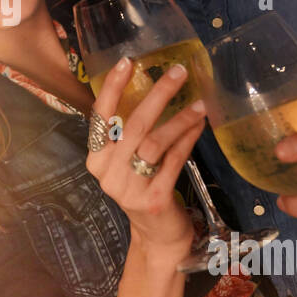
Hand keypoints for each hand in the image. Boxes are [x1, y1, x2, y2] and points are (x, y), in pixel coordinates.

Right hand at [85, 57, 207, 260]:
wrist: (157, 235)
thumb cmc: (143, 187)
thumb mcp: (128, 161)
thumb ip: (131, 133)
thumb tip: (153, 86)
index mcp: (96, 159)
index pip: (101, 116)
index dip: (112, 87)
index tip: (128, 61)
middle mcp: (107, 174)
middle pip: (132, 125)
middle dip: (158, 95)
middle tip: (178, 73)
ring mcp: (129, 189)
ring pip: (154, 143)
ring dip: (179, 119)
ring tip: (200, 103)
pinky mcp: (154, 199)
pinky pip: (173, 161)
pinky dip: (188, 140)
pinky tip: (199, 126)